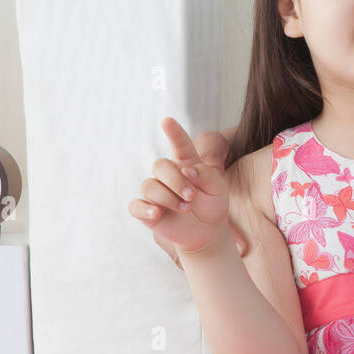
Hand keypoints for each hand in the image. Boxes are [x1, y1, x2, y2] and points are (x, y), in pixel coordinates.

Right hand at [129, 118, 235, 258]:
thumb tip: (186, 169)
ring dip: (168, 198)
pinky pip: (135, 206)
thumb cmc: (212, 206)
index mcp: (186, 164)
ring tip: (185, 208)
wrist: (207, 233)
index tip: (167, 121)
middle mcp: (168, 175)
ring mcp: (155, 192)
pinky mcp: (146, 211)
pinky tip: (156, 213)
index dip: (173, 132)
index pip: (179, 145)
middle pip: (160, 166)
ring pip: (149, 186)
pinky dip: (144, 209)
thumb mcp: (218, 189)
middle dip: (176, 181)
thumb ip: (206, 175)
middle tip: (191, 197)